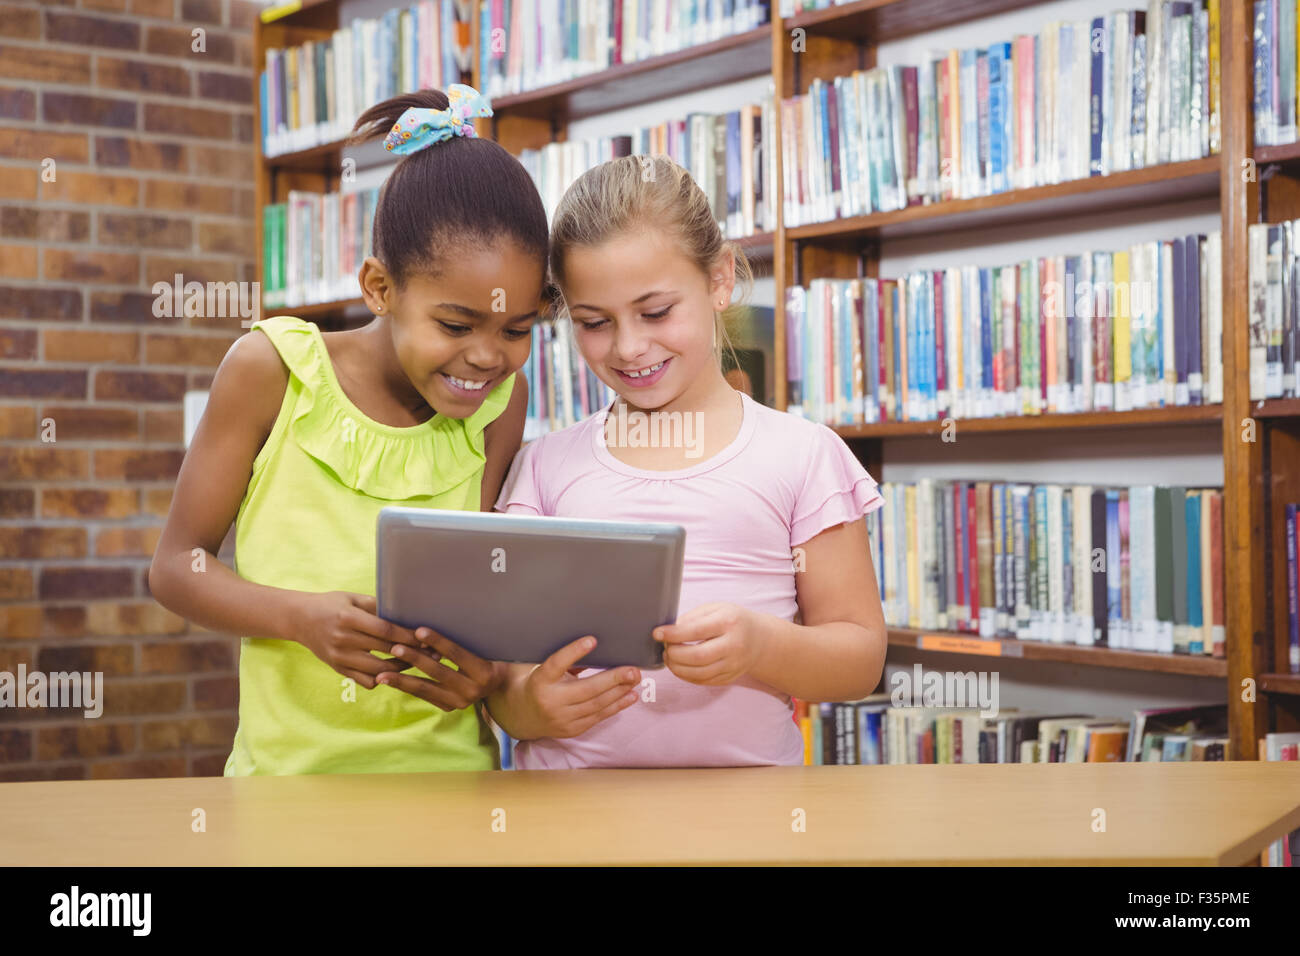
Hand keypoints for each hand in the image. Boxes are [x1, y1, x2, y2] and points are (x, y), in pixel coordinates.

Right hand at [286, 591, 425, 688]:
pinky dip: (382, 679)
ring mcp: (339, 657)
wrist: (299, 619)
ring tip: (419, 663)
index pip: (385, 630)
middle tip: (434, 653)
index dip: (408, 635)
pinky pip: (365, 681)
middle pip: (384, 651)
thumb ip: (378, 606)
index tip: (427, 637)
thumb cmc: (331, 604)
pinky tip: (395, 672)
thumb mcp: (352, 598)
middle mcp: (343, 640)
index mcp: (348, 618)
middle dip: (412, 652)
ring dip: (401, 668)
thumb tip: (407, 612)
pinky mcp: (338, 669)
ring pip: (378, 670)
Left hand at [376, 626, 507, 711]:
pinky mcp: (449, 708)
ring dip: (402, 680)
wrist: (501, 687)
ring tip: (381, 675)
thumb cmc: (491, 657)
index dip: (438, 642)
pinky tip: (390, 680)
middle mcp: (473, 690)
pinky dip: (407, 687)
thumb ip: (464, 641)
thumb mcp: (485, 648)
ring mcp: (460, 702)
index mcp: (485, 672)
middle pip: (439, 672)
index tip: (418, 631)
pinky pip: (424, 696)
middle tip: (395, 648)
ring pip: (426, 689)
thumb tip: (436, 623)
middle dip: (415, 660)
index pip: (457, 654)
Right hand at [516, 636, 640, 737]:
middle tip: (632, 669)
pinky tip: (630, 696)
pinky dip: (616, 706)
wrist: (521, 716)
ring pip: (596, 705)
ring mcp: (561, 718)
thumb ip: (562, 660)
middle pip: (586, 689)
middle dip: (613, 679)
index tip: (592, 640)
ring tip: (635, 679)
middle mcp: (550, 701)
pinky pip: (598, 717)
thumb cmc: (536, 683)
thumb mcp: (540, 668)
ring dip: (619, 692)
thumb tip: (592, 644)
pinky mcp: (571, 730)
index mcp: (539, 681)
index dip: (573, 652)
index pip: (556, 664)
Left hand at [654, 602, 768, 685]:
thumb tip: (668, 632)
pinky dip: (687, 676)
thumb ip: (692, 618)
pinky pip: (703, 681)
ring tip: (669, 657)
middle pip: (697, 657)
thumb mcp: (715, 609)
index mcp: (728, 622)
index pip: (695, 631)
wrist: (760, 639)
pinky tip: (680, 667)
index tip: (657, 633)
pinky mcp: (730, 677)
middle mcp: (733, 645)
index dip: (672, 634)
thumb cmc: (733, 620)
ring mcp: (733, 665)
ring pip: (699, 673)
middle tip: (664, 648)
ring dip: (677, 668)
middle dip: (673, 654)